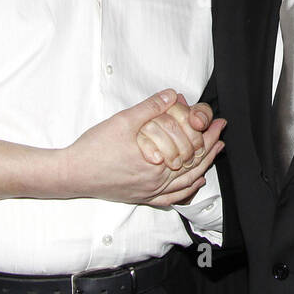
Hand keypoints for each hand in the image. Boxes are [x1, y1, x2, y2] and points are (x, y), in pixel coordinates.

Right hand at [60, 89, 225, 206]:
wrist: (72, 174)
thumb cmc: (94, 149)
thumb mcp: (123, 121)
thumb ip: (150, 108)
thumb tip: (171, 95)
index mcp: (156, 162)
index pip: (192, 147)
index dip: (207, 132)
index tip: (218, 121)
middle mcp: (156, 181)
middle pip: (193, 164)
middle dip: (210, 146)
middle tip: (221, 132)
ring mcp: (149, 191)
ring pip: (186, 182)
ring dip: (204, 165)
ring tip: (215, 152)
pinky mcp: (140, 197)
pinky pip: (170, 198)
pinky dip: (186, 191)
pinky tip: (195, 183)